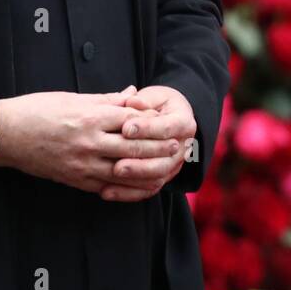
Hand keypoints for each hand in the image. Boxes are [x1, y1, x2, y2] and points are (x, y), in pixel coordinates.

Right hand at [0, 86, 181, 194]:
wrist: (4, 134)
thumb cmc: (37, 110)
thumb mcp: (73, 97)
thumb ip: (107, 100)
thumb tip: (133, 94)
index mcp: (90, 117)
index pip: (133, 122)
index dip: (154, 124)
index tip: (171, 123)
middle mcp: (89, 142)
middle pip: (135, 148)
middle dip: (160, 148)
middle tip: (180, 147)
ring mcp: (82, 164)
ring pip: (125, 171)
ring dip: (151, 170)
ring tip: (169, 168)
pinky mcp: (75, 180)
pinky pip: (108, 187)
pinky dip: (129, 188)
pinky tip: (144, 186)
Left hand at [99, 85, 196, 202]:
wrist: (169, 117)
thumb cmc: (157, 103)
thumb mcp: (153, 96)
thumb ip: (142, 100)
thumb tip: (130, 100)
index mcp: (184, 123)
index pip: (167, 128)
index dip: (147, 128)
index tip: (126, 128)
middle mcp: (183, 147)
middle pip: (165, 160)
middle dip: (140, 161)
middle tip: (117, 161)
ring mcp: (174, 165)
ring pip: (157, 177)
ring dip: (134, 178)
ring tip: (112, 174)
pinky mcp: (162, 177)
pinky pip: (146, 190)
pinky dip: (127, 194)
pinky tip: (106, 192)